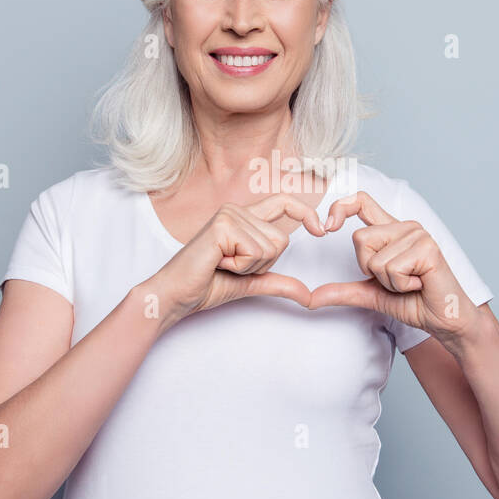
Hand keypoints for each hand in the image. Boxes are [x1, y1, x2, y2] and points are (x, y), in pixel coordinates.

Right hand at [143, 193, 326, 330]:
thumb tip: (307, 295)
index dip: (306, 213)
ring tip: (222, 265)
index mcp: (243, 217)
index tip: (322, 230)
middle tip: (232, 267)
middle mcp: (236, 210)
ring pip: (271, 247)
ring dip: (250, 267)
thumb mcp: (251, 282)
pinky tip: (218, 264)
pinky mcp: (223, 225)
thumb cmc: (206, 285)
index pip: (284, 202)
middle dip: (263, 265)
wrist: (176, 296)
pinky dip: (241, 267)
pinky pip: (256, 251)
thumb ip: (278, 282)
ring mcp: (229, 215)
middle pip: (281, 239)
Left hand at [307, 190, 480, 344]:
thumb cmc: (415, 303)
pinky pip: (392, 268)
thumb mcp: (373, 295)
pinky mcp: (427, 248)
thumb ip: (344, 291)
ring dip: (388, 282)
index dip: (340, 207)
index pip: (361, 201)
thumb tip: (311, 297)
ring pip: (375, 259)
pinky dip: (401, 285)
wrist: (446, 320)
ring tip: (411, 284)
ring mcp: (418, 235)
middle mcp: (405, 227)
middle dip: (370, 269)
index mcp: (392, 230)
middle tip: (397, 280)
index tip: (326, 227)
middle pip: (360, 239)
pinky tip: (420, 284)